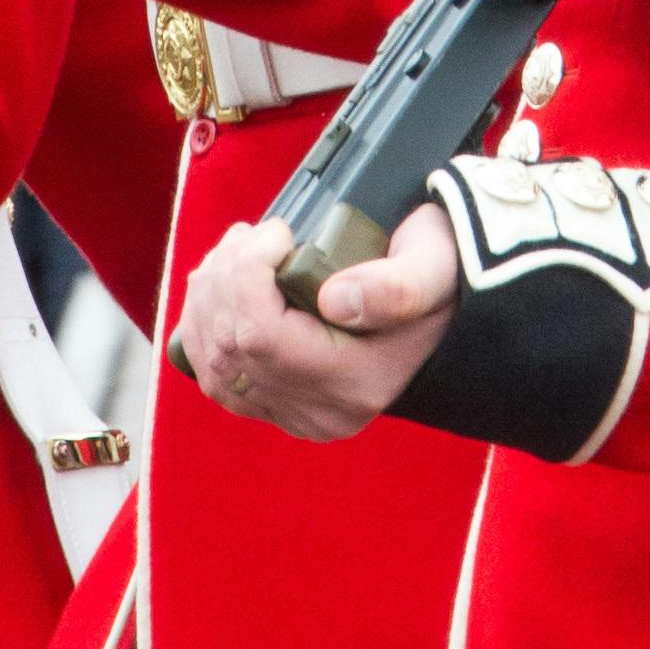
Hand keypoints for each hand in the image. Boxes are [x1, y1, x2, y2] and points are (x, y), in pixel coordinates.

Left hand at [171, 210, 459, 442]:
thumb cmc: (438, 274)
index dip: (247, 277)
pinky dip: (205, 327)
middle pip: (231, 348)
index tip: (278, 231)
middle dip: (224, 278)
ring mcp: (295, 417)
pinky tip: (222, 287)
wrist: (444, 305)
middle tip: (253, 233)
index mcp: (357, 384)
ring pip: (213, 363)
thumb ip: (398, 286)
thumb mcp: (434, 266)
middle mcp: (321, 414)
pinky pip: (216, 376)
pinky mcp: (276, 407)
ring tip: (237, 251)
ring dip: (208, 297)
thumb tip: (333, 300)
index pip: (263, 338)